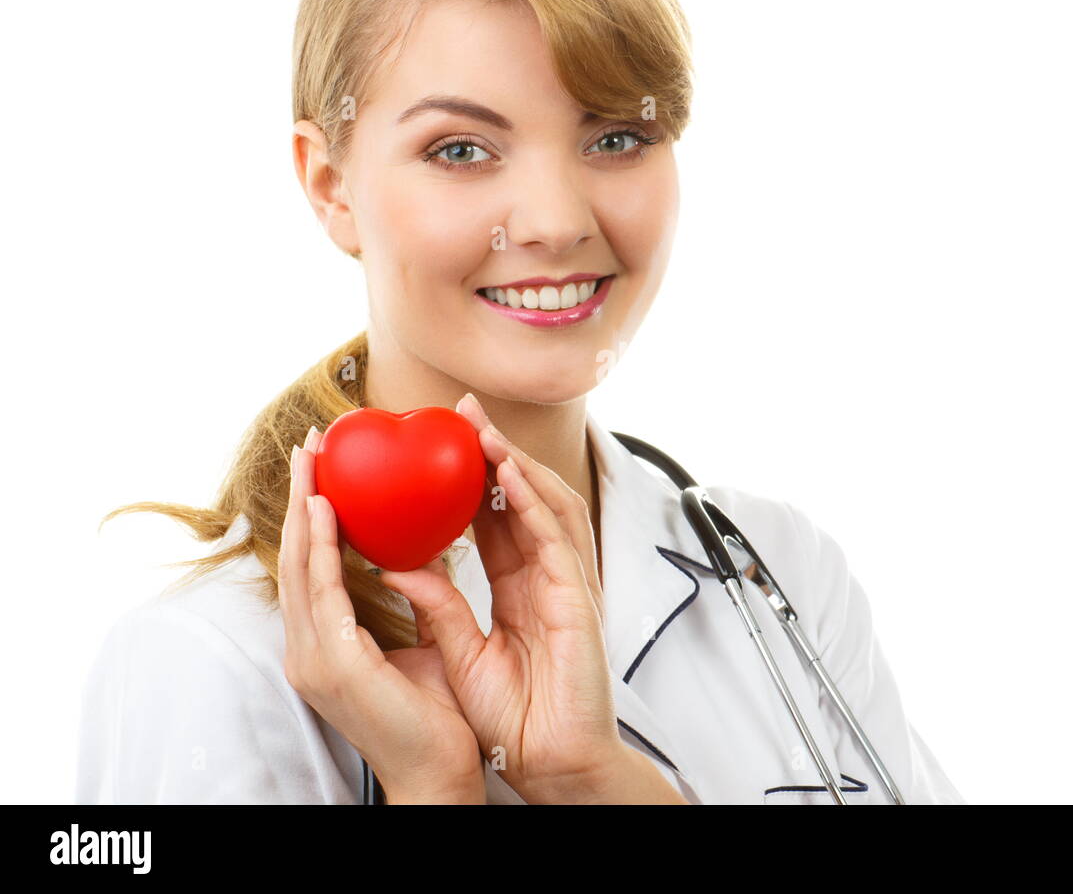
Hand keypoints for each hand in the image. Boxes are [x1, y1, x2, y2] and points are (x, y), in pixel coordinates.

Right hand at [278, 425, 485, 803]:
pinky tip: (326, 509)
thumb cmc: (434, 718)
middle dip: (298, 499)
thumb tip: (410, 563)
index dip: (311, 517)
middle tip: (309, 445)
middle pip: (295, 559)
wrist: (439, 777)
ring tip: (310, 459)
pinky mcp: (335, 665)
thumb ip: (413, 605)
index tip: (322, 470)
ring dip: (302, 509)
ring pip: (299, 568)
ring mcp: (315, 658)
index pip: (312, 568)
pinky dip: (321, 547)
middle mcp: (309, 649)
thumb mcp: (421, 647)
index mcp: (326, 646)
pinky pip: (322, 593)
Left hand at [376, 393, 624, 801]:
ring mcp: (568, 584)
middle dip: (495, 449)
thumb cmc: (513, 718)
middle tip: (462, 409)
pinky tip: (510, 472)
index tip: (440, 440)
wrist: (552, 763)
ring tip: (482, 428)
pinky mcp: (579, 599)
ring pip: (548, 505)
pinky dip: (536, 501)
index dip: (470, 477)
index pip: (495, 518)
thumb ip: (437, 606)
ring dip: (516, 462)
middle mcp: (548, 576)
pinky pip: (557, 539)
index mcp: (522, 587)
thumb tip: (395, 562)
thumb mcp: (461, 653)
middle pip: (524, 498)